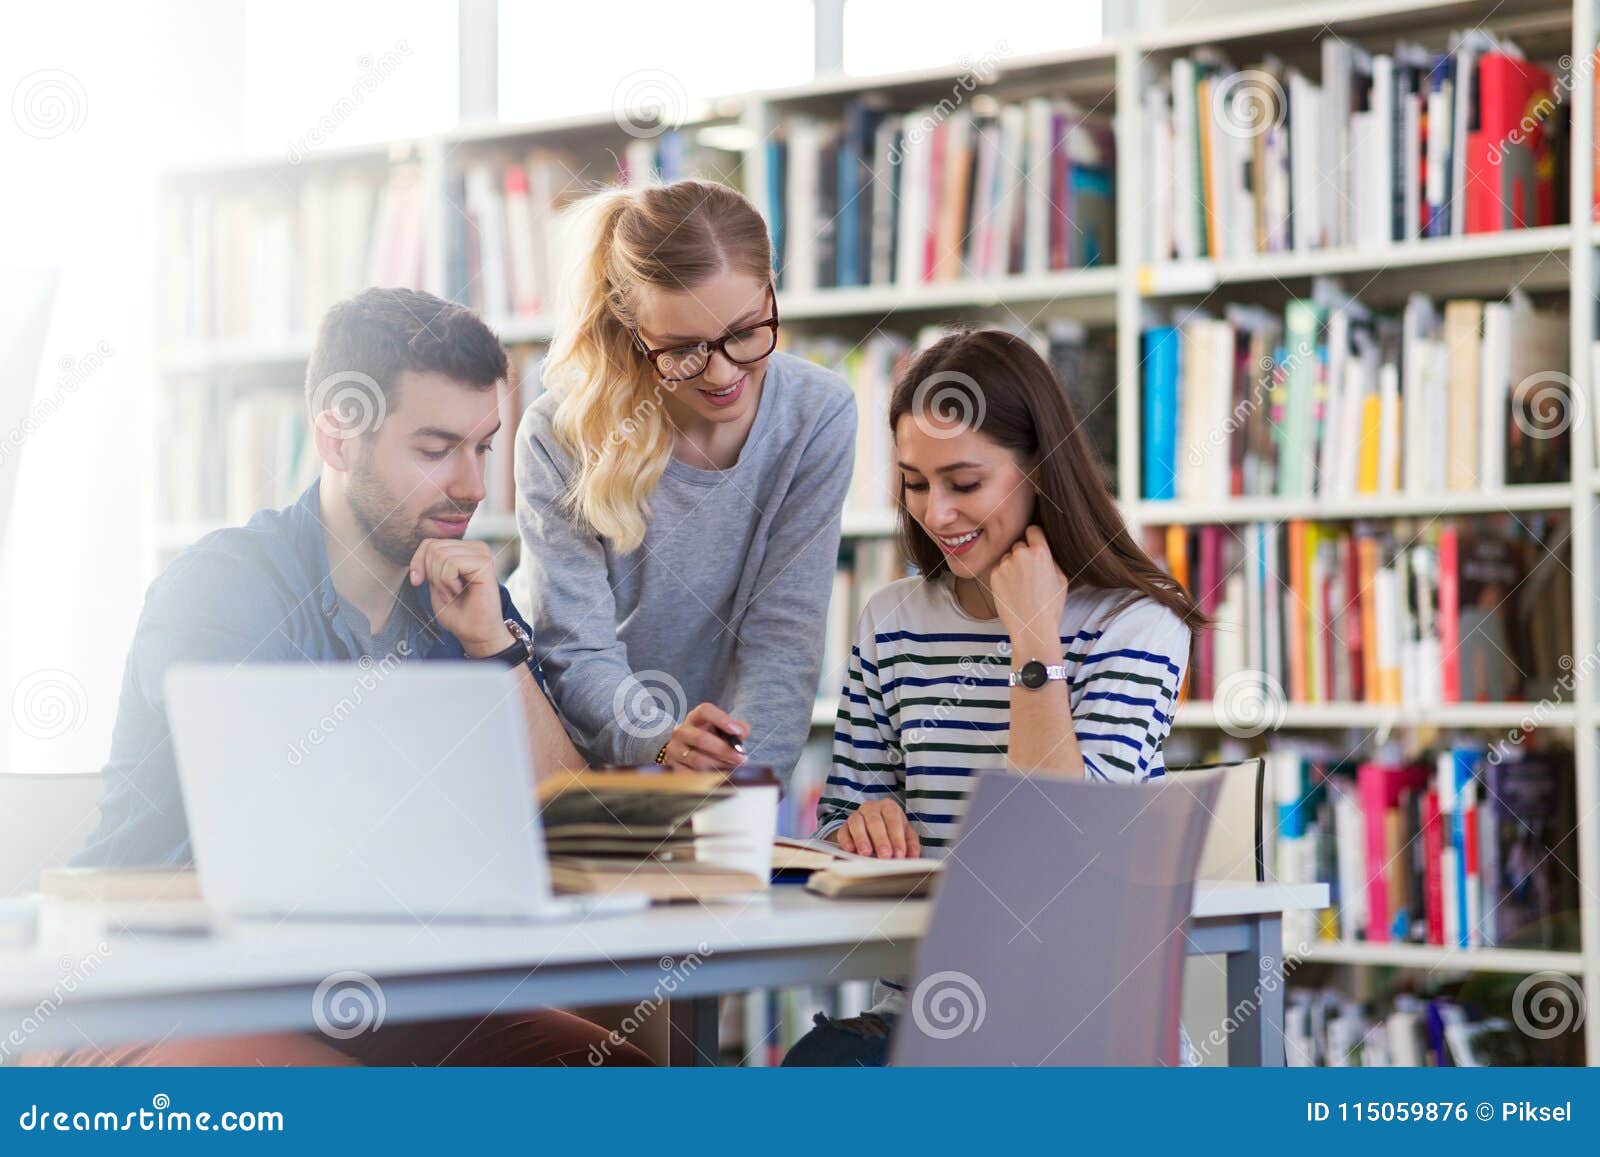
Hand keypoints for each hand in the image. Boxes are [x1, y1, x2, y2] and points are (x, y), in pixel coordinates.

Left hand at [409, 538, 510, 656]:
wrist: (475, 633)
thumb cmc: (458, 612)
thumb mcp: (435, 581)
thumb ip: (431, 560)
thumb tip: (424, 546)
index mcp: (466, 550)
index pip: (430, 542)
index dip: (418, 562)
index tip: (417, 582)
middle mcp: (476, 548)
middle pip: (434, 547)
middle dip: (432, 575)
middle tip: (448, 592)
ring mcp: (482, 554)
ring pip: (441, 555)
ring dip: (441, 581)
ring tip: (455, 593)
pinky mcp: (485, 564)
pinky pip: (451, 564)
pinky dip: (448, 583)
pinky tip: (461, 592)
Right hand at [658, 702, 748, 771]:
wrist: (686, 753)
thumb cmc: (711, 739)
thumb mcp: (723, 731)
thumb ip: (737, 728)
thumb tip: (742, 732)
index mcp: (695, 717)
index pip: (705, 711)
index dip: (721, 719)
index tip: (736, 731)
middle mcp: (681, 731)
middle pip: (701, 738)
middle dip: (724, 750)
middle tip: (741, 759)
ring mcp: (674, 749)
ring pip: (697, 759)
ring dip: (718, 766)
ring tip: (732, 770)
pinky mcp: (672, 767)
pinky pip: (690, 775)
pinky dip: (706, 779)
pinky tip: (718, 779)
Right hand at [831, 799, 920, 858]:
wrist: (873, 828)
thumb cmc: (891, 830)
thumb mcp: (905, 834)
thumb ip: (911, 844)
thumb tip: (913, 856)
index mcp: (889, 807)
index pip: (894, 820)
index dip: (897, 838)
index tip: (899, 854)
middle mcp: (871, 808)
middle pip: (875, 821)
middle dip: (881, 840)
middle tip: (885, 855)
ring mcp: (856, 815)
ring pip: (857, 823)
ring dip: (862, 839)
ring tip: (867, 853)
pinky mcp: (844, 826)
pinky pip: (843, 832)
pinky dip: (846, 841)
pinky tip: (851, 850)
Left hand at [989, 525, 1068, 651]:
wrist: (1032, 627)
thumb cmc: (1050, 606)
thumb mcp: (1061, 578)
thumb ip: (1051, 559)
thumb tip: (1044, 549)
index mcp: (1041, 552)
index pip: (1033, 530)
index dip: (1034, 536)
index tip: (1033, 543)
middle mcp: (1021, 554)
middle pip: (1019, 544)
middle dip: (1023, 554)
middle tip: (1028, 572)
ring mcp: (1006, 564)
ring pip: (1007, 557)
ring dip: (1012, 565)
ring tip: (1020, 585)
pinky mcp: (994, 575)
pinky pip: (999, 569)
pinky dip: (1003, 576)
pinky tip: (1012, 590)